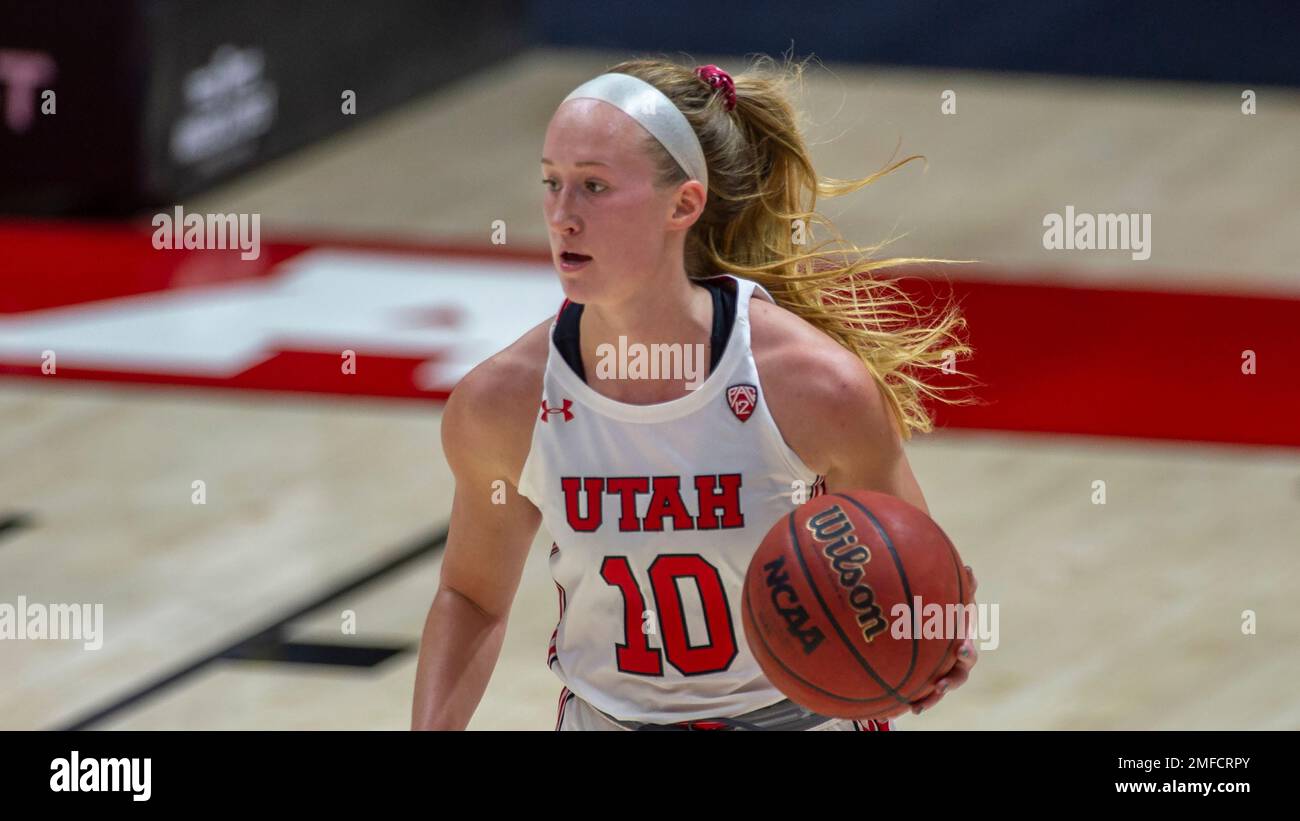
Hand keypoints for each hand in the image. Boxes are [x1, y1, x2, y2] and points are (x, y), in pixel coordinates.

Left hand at [908, 564, 977, 715]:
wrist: (928, 633)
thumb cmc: (942, 614)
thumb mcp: (947, 601)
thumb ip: (959, 588)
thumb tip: (969, 568)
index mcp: (960, 645)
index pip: (967, 650)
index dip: (966, 651)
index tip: (959, 648)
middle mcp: (955, 664)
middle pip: (958, 675)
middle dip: (952, 679)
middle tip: (941, 682)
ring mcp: (943, 675)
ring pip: (942, 689)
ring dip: (936, 696)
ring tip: (923, 703)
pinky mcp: (929, 684)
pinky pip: (924, 695)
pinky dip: (919, 701)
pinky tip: (907, 709)